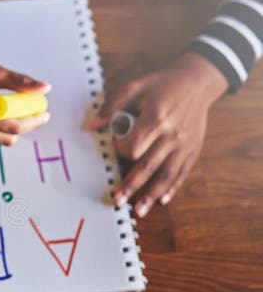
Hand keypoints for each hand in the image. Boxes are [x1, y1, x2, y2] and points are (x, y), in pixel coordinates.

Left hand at [90, 53, 227, 216]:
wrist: (198, 81)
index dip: (122, 150)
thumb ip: (113, 105)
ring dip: (151, 195)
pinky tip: (161, 201)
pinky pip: (182, 173)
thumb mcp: (136, 86)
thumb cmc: (164, 83)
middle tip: (117, 200)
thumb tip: (93, 125)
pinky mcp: (193, 150)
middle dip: (131, 185)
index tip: (116, 148)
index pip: (134, 146)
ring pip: (166, 175)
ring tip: (139, 211)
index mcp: (156, 118)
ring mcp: (184, 144)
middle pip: (148, 166)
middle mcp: (172, 135)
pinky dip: (172, 189)